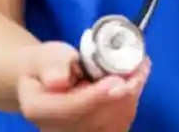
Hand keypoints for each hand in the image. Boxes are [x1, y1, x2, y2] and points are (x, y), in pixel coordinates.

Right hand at [17, 41, 149, 131]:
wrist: (44, 81)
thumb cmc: (45, 65)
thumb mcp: (44, 55)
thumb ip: (52, 66)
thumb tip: (59, 81)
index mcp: (38, 109)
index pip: (69, 109)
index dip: (95, 97)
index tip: (117, 80)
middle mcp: (56, 130)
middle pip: (96, 120)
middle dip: (123, 95)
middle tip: (140, 67)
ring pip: (112, 125)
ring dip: (131, 97)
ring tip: (140, 70)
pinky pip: (118, 126)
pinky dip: (131, 103)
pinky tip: (135, 82)